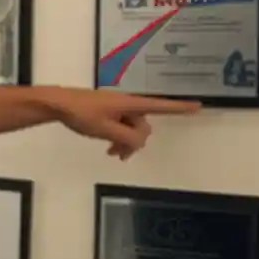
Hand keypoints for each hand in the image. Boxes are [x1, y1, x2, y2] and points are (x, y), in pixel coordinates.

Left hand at [48, 88, 200, 159]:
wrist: (59, 105)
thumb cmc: (82, 114)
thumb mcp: (105, 129)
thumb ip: (127, 138)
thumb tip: (141, 142)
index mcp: (130, 104)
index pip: (160, 106)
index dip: (180, 108)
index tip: (198, 106)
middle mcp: (127, 104)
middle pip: (143, 125)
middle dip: (135, 141)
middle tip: (119, 154)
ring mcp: (118, 108)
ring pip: (132, 129)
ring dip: (125, 143)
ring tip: (112, 154)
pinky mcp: (109, 113)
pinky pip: (122, 127)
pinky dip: (118, 138)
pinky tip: (109, 149)